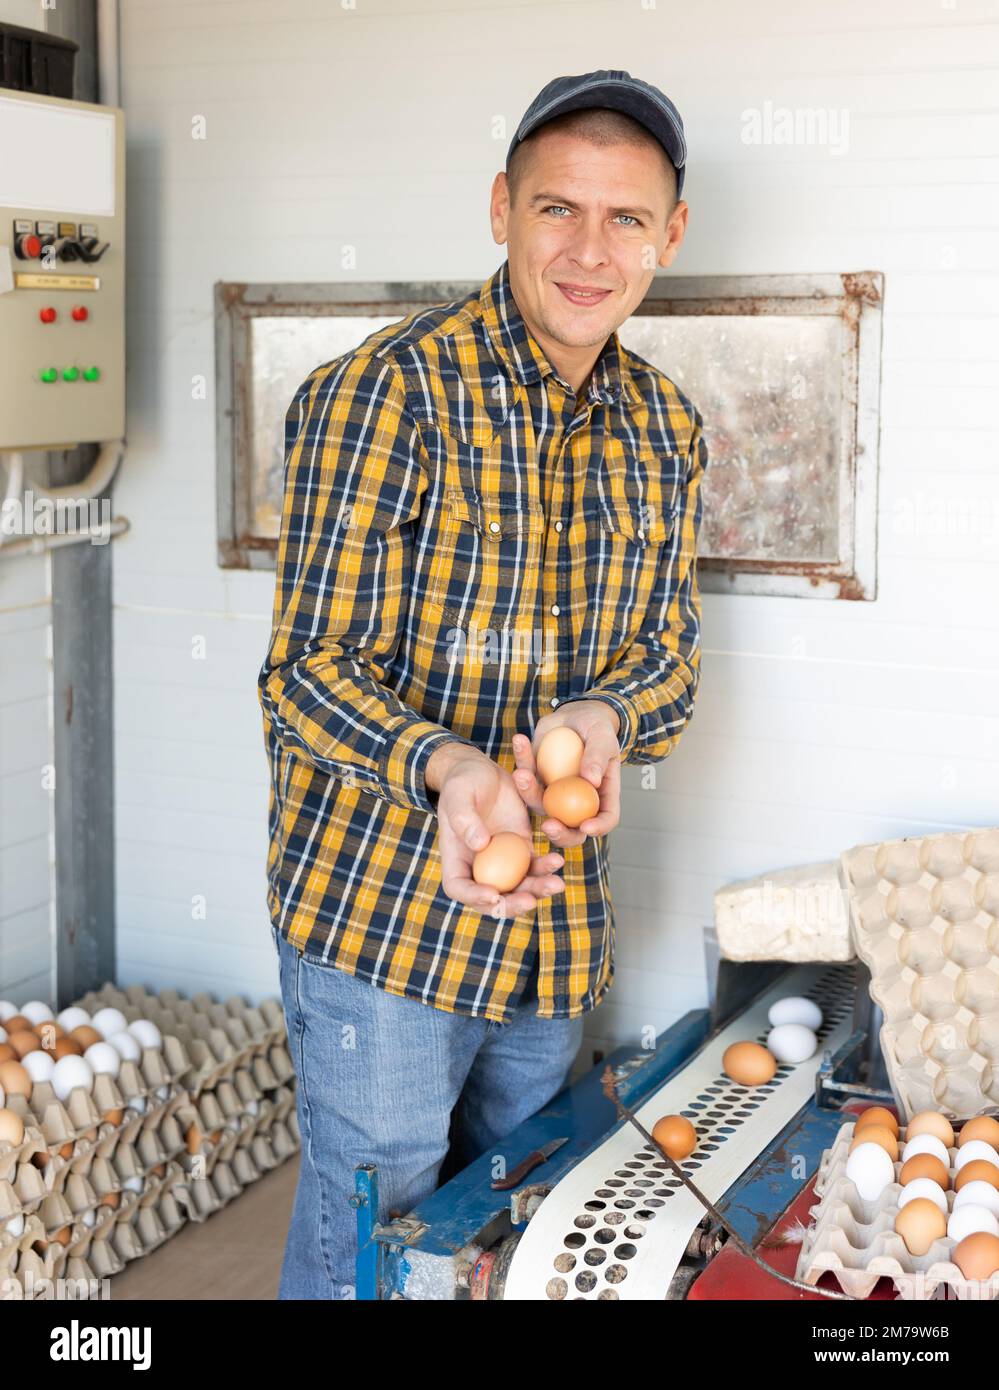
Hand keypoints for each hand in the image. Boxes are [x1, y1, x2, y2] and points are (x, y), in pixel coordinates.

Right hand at [427, 745, 564, 916]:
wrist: (483, 772)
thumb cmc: (463, 781)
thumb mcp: (458, 795)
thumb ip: (464, 819)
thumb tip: (480, 845)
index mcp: (455, 858)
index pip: (459, 887)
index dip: (475, 896)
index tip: (494, 893)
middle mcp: (478, 866)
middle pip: (493, 898)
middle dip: (512, 904)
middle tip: (530, 901)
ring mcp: (502, 861)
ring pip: (519, 886)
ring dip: (537, 889)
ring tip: (556, 884)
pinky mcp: (521, 850)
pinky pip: (534, 866)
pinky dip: (546, 867)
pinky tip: (558, 860)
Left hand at [512, 702, 621, 846]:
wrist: (575, 715)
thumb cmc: (596, 726)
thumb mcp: (603, 735)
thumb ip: (598, 756)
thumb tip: (593, 781)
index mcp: (602, 793)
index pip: (606, 818)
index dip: (599, 827)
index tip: (586, 826)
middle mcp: (578, 800)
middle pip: (570, 828)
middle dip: (559, 833)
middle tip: (548, 825)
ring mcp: (554, 793)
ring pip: (539, 805)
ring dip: (528, 793)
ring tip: (522, 774)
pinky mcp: (536, 779)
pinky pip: (526, 777)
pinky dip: (521, 760)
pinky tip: (520, 741)